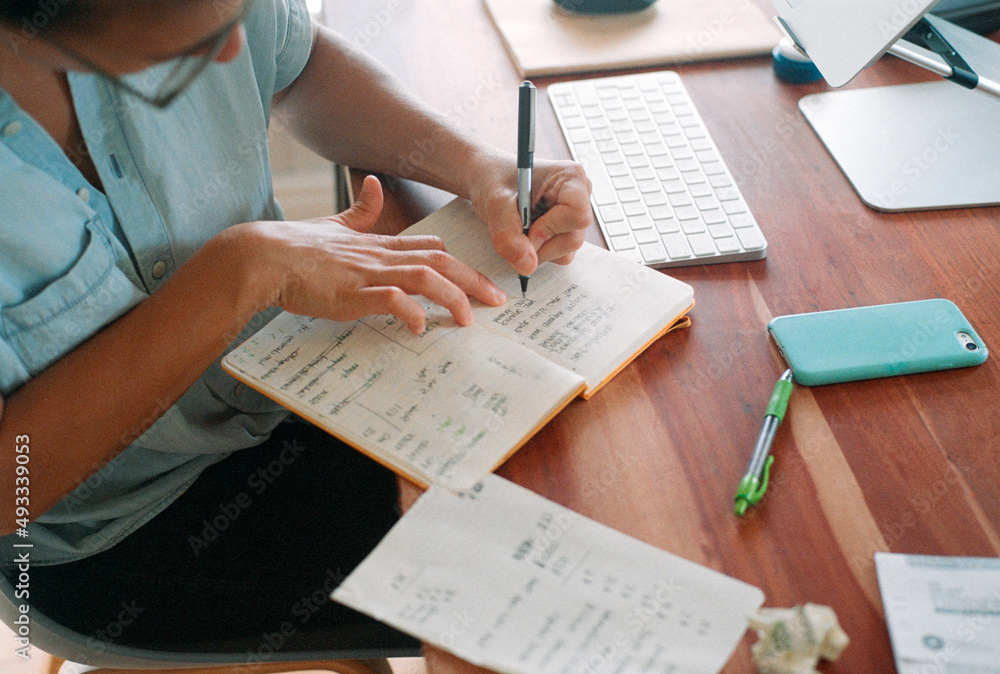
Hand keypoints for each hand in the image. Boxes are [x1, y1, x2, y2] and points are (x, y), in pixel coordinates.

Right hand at [249, 175, 505, 333]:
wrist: (262, 257)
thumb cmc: (295, 246)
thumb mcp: (335, 223)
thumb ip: (361, 210)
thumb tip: (373, 183)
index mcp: (379, 242)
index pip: (432, 248)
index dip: (461, 264)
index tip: (481, 282)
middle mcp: (380, 255)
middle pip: (440, 262)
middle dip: (473, 281)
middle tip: (497, 301)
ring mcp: (368, 272)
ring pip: (424, 277)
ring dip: (452, 298)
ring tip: (468, 321)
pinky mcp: (352, 292)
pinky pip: (391, 299)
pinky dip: (410, 312)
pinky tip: (420, 327)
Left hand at [471, 155, 592, 276]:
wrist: (488, 180)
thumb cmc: (494, 179)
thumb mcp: (495, 203)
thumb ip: (508, 235)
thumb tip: (528, 266)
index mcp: (570, 177)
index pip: (577, 215)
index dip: (551, 229)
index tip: (527, 229)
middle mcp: (580, 195)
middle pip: (573, 238)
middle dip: (542, 244)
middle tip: (517, 234)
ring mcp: (575, 214)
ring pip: (567, 251)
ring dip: (539, 250)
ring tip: (520, 230)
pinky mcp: (568, 230)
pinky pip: (560, 254)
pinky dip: (539, 251)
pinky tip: (526, 234)